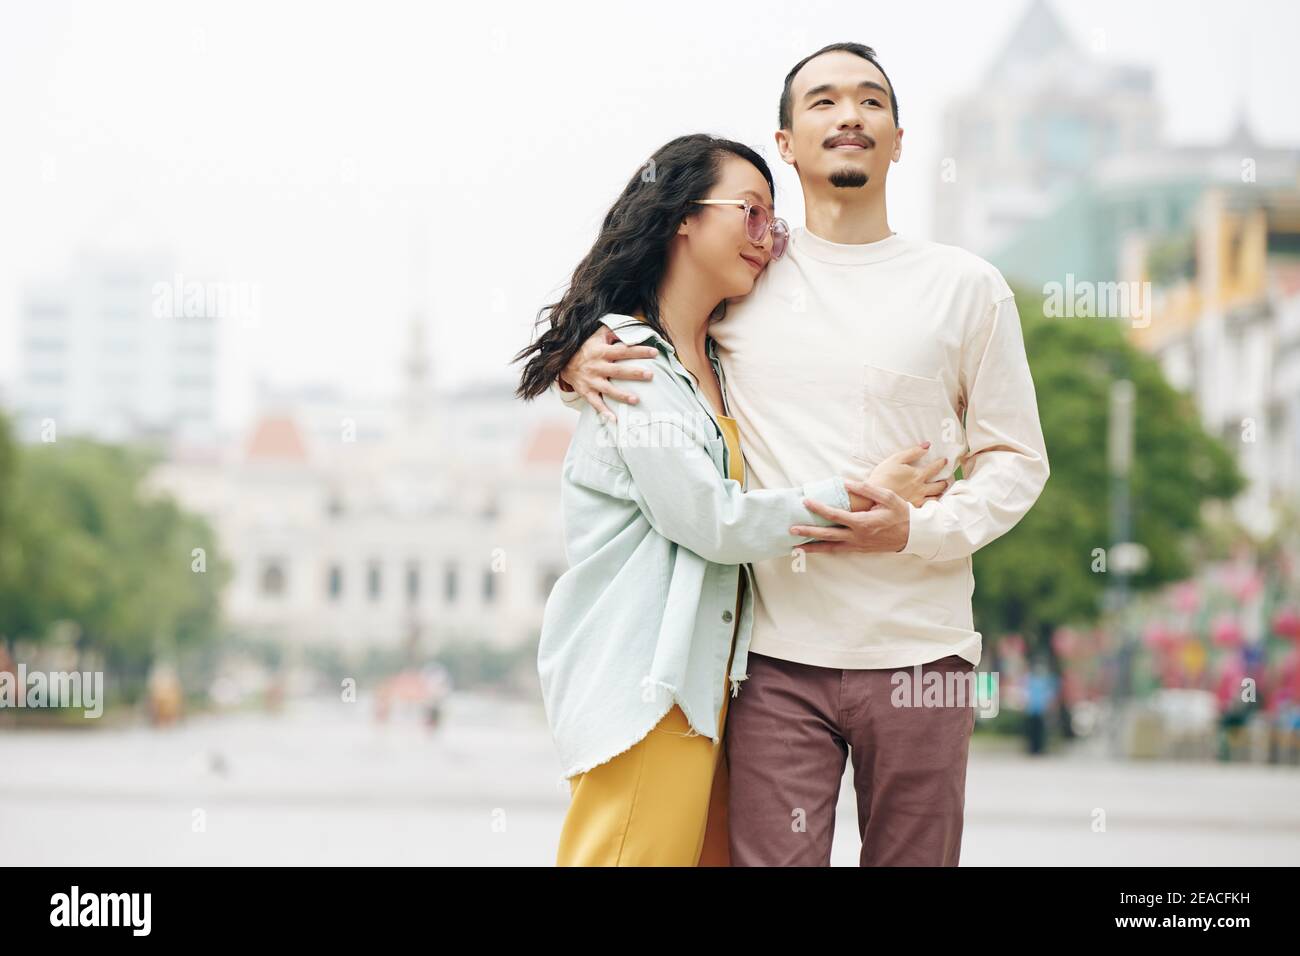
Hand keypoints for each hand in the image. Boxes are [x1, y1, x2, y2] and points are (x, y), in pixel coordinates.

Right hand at [559, 328, 657, 421]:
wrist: (562, 362)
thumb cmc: (586, 348)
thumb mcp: (597, 335)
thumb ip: (614, 331)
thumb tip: (632, 328)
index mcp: (602, 352)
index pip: (624, 350)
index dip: (639, 351)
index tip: (655, 352)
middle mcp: (597, 367)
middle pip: (618, 371)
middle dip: (634, 373)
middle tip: (650, 375)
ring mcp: (591, 381)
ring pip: (608, 389)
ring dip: (622, 395)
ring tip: (636, 400)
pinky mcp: (586, 392)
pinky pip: (595, 404)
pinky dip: (604, 412)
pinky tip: (614, 420)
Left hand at [791, 480, 911, 553]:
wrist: (913, 535)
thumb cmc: (900, 513)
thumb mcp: (887, 497)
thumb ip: (866, 489)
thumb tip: (845, 482)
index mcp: (862, 523)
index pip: (835, 515)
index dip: (818, 509)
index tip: (806, 502)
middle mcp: (857, 536)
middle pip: (827, 536)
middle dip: (808, 533)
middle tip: (791, 530)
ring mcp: (857, 545)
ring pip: (830, 548)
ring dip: (812, 547)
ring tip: (795, 547)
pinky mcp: (859, 550)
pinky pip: (838, 551)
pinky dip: (824, 550)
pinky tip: (814, 549)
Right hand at [859, 442, 948, 508]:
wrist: (874, 496)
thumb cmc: (883, 476)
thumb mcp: (896, 459)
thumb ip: (913, 452)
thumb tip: (927, 445)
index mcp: (918, 475)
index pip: (935, 468)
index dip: (941, 463)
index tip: (944, 461)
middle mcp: (921, 488)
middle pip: (939, 485)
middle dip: (944, 482)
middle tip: (946, 480)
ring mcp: (918, 500)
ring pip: (935, 498)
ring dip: (939, 494)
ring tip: (940, 492)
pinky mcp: (912, 509)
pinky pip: (927, 508)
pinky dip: (932, 505)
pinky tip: (931, 504)